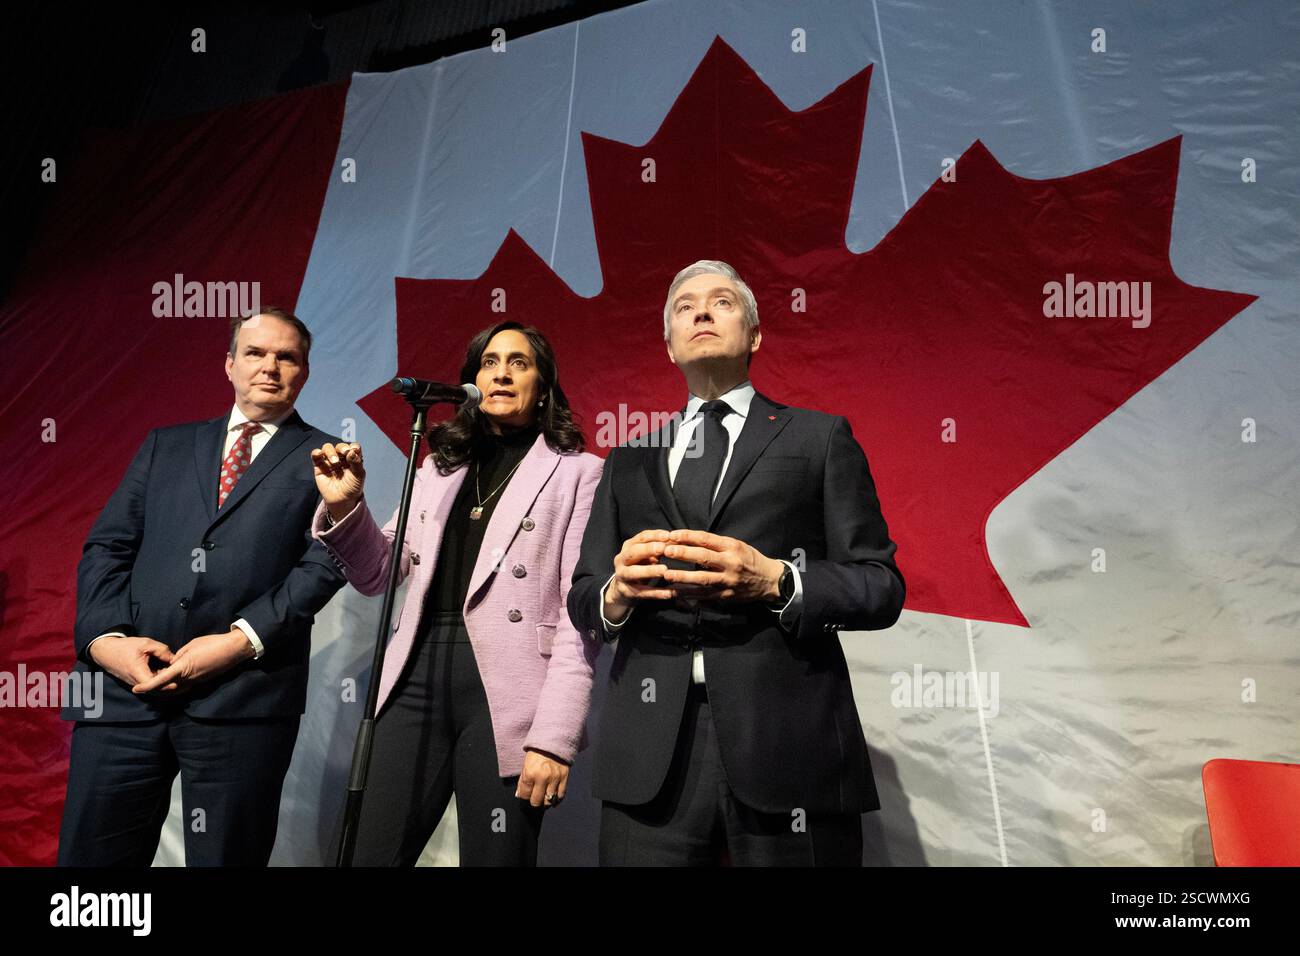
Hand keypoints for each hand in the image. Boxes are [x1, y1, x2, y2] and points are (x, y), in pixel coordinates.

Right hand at [89, 636, 174, 686]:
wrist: (106, 652)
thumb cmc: (125, 647)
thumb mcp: (145, 643)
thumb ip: (162, 650)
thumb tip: (175, 659)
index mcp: (138, 673)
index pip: (157, 685)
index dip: (170, 682)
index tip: (181, 676)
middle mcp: (137, 683)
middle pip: (158, 689)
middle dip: (171, 684)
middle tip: (185, 678)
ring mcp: (136, 684)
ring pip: (154, 689)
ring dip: (166, 684)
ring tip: (180, 676)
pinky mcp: (136, 683)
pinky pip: (150, 686)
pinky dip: (160, 682)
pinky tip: (170, 675)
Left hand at [130, 630, 255, 694]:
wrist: (233, 649)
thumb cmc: (212, 643)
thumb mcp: (191, 645)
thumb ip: (179, 656)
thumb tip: (173, 663)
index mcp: (183, 667)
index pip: (161, 680)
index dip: (147, 686)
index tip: (136, 690)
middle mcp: (189, 678)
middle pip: (167, 688)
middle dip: (155, 688)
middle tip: (144, 684)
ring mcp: (196, 680)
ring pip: (176, 688)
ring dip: (166, 687)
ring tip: (159, 679)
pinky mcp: (202, 680)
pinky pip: (186, 685)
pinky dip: (177, 683)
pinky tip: (175, 676)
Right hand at [311, 442, 365, 520]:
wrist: (342, 500)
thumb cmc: (352, 488)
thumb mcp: (359, 475)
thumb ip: (356, 462)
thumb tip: (351, 451)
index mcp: (352, 458)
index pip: (353, 447)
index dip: (353, 446)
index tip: (354, 450)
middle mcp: (341, 458)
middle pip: (340, 446)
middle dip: (342, 448)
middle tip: (345, 453)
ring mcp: (329, 461)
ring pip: (328, 448)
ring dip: (331, 452)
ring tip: (335, 462)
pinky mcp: (319, 466)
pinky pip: (316, 456)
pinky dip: (316, 452)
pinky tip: (319, 454)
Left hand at [515, 749, 569, 807]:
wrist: (553, 740)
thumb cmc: (537, 751)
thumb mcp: (526, 764)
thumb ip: (523, 780)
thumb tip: (520, 794)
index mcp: (530, 773)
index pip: (525, 795)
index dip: (524, 797)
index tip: (526, 795)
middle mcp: (542, 778)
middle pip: (537, 801)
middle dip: (534, 802)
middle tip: (534, 799)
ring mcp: (554, 778)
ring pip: (549, 800)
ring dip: (545, 802)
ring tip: (544, 799)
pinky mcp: (564, 777)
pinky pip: (561, 795)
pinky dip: (557, 799)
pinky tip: (553, 799)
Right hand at [604, 529, 676, 622]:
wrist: (622, 589)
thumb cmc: (639, 566)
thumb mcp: (647, 555)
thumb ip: (659, 548)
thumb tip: (677, 541)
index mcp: (628, 547)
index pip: (641, 538)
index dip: (654, 536)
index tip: (668, 535)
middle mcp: (622, 560)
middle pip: (633, 552)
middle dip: (647, 549)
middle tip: (662, 548)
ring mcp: (622, 576)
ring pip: (633, 572)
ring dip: (649, 570)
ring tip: (664, 570)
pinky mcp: (626, 592)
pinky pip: (641, 592)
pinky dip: (655, 593)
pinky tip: (669, 593)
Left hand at [659, 529, 783, 602]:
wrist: (770, 580)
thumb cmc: (749, 559)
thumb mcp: (737, 545)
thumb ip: (716, 544)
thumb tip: (689, 540)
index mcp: (732, 547)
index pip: (706, 539)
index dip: (688, 536)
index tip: (672, 535)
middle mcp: (730, 563)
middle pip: (703, 557)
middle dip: (683, 554)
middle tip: (665, 551)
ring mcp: (728, 581)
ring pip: (702, 579)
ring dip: (683, 577)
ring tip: (666, 575)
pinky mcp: (726, 596)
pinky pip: (705, 596)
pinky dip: (690, 596)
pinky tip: (676, 594)